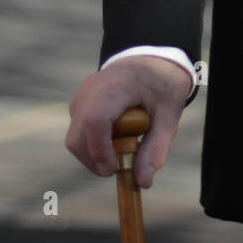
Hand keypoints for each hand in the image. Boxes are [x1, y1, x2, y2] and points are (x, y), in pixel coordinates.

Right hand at [66, 56, 192, 187]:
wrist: (150, 60)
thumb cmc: (161, 85)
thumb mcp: (168, 116)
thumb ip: (155, 149)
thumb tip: (142, 182)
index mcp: (117, 86)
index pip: (95, 120)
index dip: (100, 151)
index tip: (115, 169)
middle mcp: (92, 89)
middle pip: (78, 136)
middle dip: (96, 161)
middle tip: (120, 167)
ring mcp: (81, 95)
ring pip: (74, 138)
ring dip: (94, 154)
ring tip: (122, 145)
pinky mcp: (78, 103)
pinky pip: (77, 132)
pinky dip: (92, 143)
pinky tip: (114, 135)